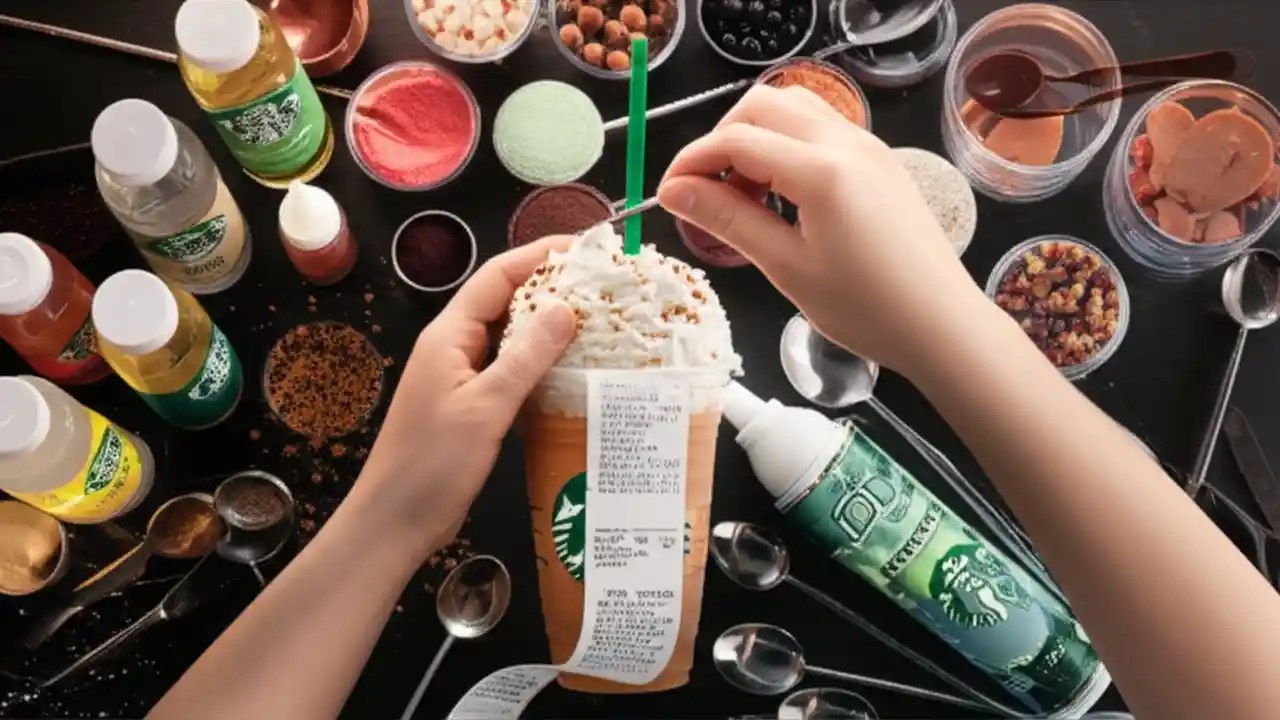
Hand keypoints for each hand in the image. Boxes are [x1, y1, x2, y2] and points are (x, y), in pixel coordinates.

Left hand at [352, 237, 576, 558]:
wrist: (394, 522)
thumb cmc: (433, 464)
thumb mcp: (486, 407)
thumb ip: (526, 356)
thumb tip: (567, 308)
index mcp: (449, 336)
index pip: (496, 277)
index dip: (538, 255)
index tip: (584, 248)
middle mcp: (453, 347)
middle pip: (504, 300)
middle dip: (550, 287)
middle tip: (602, 286)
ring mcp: (460, 377)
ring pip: (508, 336)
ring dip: (547, 325)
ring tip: (598, 321)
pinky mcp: (470, 406)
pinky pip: (508, 369)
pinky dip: (539, 363)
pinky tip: (572, 370)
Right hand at [657, 85, 989, 375]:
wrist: (942, 325)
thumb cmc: (865, 309)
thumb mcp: (786, 268)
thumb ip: (729, 220)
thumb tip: (674, 191)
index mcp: (822, 170)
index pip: (737, 141)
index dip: (692, 162)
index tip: (667, 196)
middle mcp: (847, 142)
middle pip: (764, 106)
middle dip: (722, 139)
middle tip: (705, 191)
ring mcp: (869, 146)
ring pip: (796, 108)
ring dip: (757, 135)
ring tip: (744, 192)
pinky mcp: (881, 160)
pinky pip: (822, 129)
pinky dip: (787, 144)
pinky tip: (782, 195)